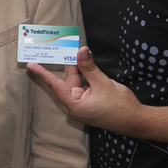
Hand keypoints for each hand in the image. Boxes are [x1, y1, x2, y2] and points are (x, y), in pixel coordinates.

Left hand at [27, 46, 147, 133]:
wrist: (137, 121)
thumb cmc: (121, 107)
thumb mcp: (104, 83)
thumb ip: (89, 67)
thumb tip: (80, 51)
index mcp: (75, 105)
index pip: (56, 85)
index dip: (43, 73)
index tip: (30, 64)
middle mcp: (75, 106)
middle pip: (68, 81)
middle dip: (70, 65)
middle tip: (66, 46)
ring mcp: (82, 106)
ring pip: (76, 82)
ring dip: (79, 69)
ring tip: (79, 53)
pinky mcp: (89, 104)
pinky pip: (83, 87)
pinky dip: (84, 76)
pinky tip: (86, 65)